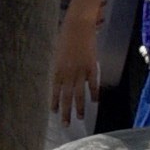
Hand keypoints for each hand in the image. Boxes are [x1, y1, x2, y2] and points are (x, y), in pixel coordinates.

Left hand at [48, 11, 99, 126]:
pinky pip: (93, 84)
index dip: (55, 102)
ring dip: (80, 107)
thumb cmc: (65, 37)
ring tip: (80, 117)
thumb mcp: (57, 53)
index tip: (54, 113)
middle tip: (66, 124)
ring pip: (80, 94)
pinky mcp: (92, 67)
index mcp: (57, 69)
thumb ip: (59, 68)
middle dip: (66, 111)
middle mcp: (68, 73)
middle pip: (67, 96)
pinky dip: (94, 93)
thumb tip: (59, 81)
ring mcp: (80, 71)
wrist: (78, 26)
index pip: (55, 91)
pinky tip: (94, 102)